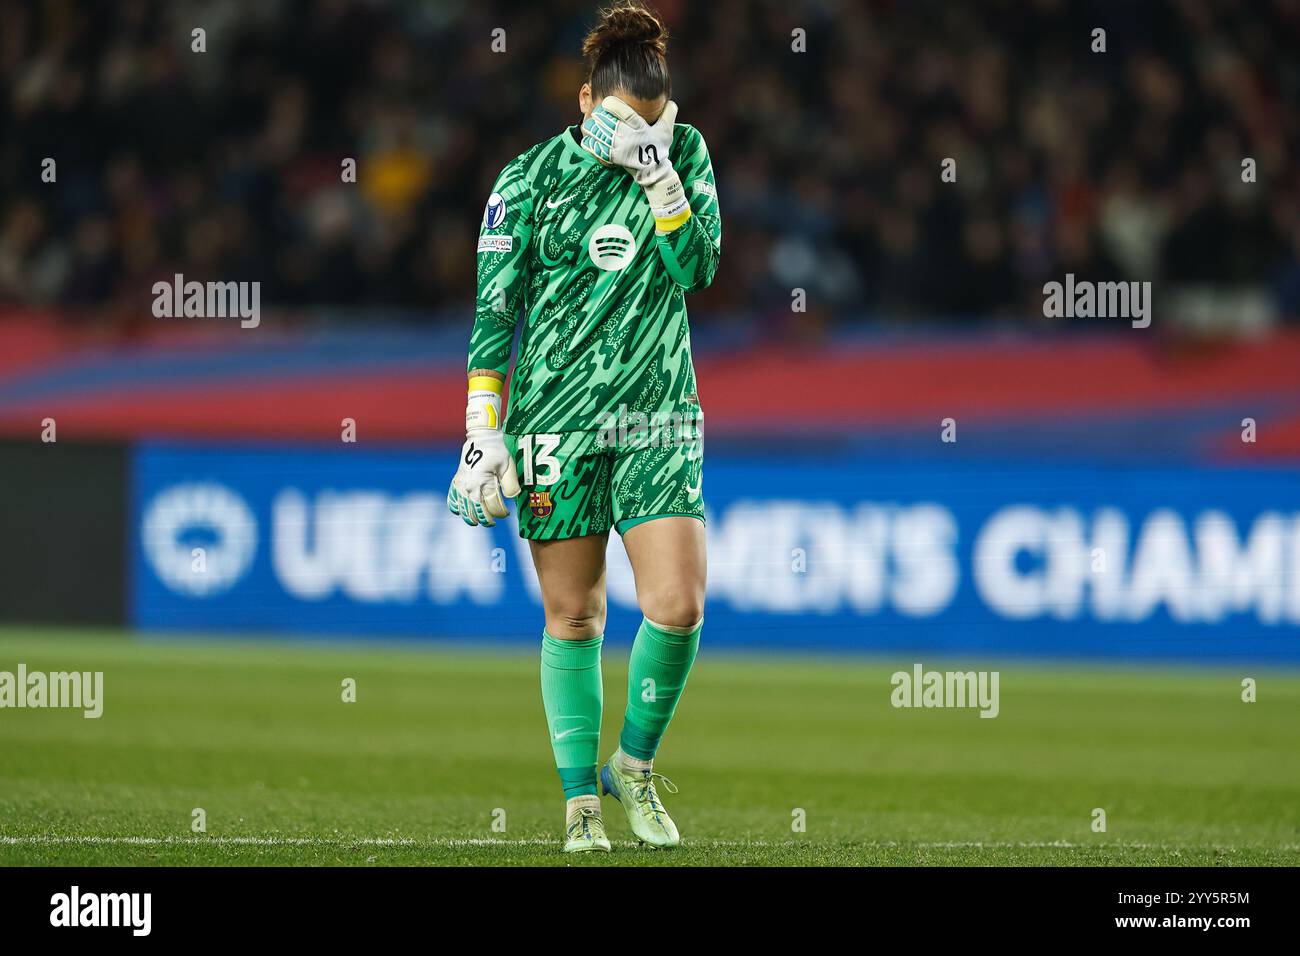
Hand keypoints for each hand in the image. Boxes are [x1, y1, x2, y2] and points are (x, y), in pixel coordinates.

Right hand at [447, 428, 520, 526]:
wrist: (481, 437)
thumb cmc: (497, 450)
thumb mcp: (508, 466)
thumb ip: (511, 484)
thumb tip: (511, 498)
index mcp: (485, 482)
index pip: (493, 506)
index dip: (501, 513)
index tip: (506, 514)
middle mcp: (471, 485)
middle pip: (477, 511)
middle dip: (486, 519)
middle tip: (493, 522)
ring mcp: (462, 484)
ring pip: (463, 509)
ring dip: (470, 517)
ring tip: (478, 521)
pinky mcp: (457, 480)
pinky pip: (452, 499)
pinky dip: (456, 507)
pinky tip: (462, 511)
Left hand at [581, 96, 688, 232]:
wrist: (654, 170)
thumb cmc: (660, 148)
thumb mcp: (667, 130)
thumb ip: (669, 114)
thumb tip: (671, 102)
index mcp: (641, 128)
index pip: (627, 115)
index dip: (616, 107)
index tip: (606, 101)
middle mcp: (629, 138)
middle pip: (611, 125)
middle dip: (601, 119)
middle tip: (595, 113)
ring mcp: (622, 149)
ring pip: (604, 137)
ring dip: (595, 131)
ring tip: (589, 125)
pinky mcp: (616, 158)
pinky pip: (601, 150)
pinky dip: (593, 146)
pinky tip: (586, 140)